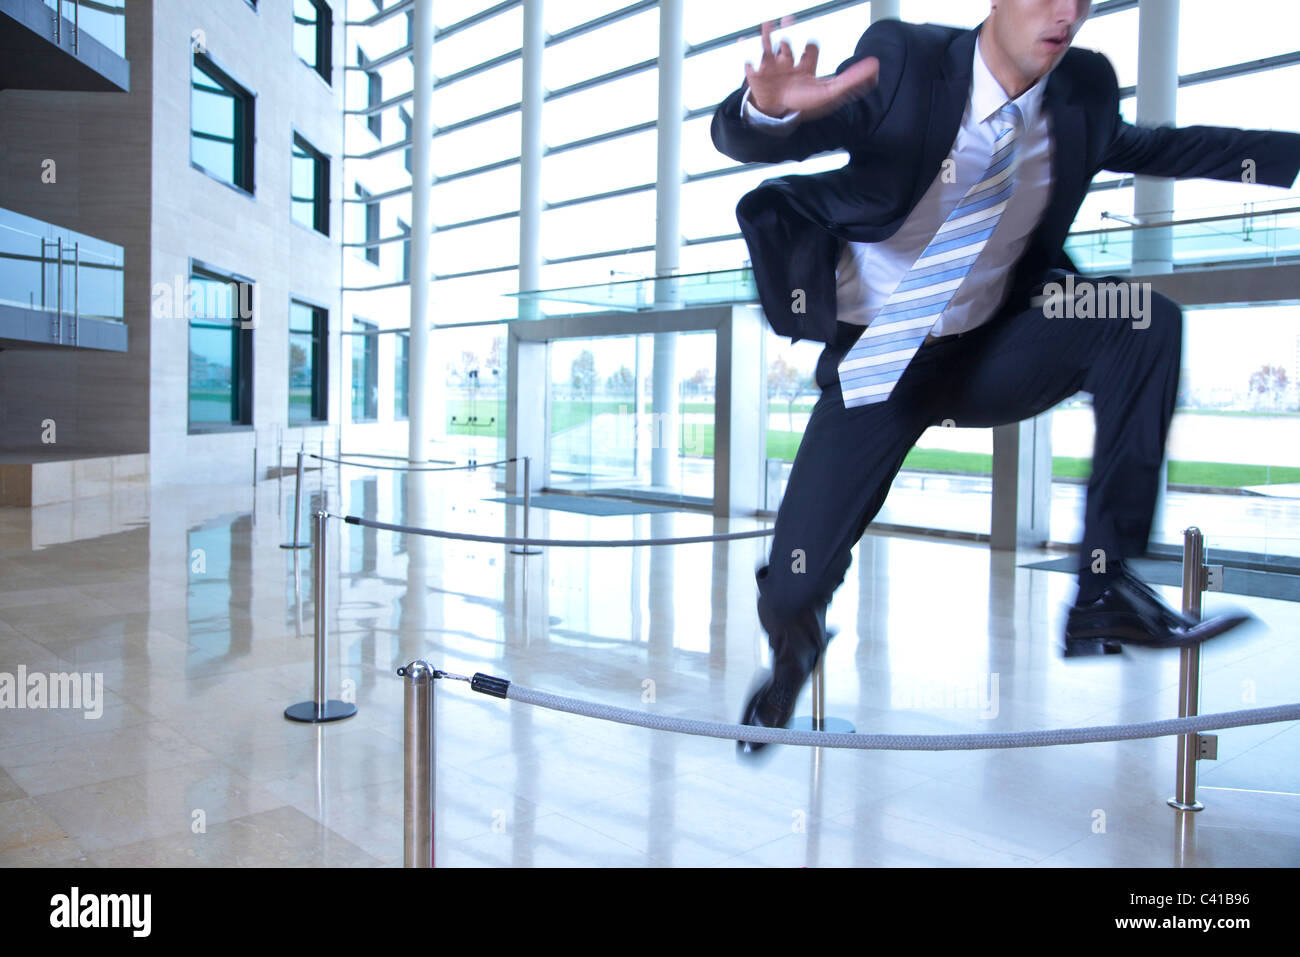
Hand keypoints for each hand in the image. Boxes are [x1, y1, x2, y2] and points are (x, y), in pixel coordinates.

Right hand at [744, 20, 879, 120]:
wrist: (777, 117)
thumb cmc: (803, 102)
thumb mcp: (830, 92)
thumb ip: (853, 79)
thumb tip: (876, 65)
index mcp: (805, 63)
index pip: (810, 49)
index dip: (810, 49)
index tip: (809, 49)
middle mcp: (788, 61)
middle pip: (789, 42)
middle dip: (788, 35)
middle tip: (789, 23)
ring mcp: (771, 66)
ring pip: (769, 45)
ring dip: (768, 35)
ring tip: (768, 26)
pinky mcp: (756, 73)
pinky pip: (749, 58)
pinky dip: (746, 49)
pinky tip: (743, 39)